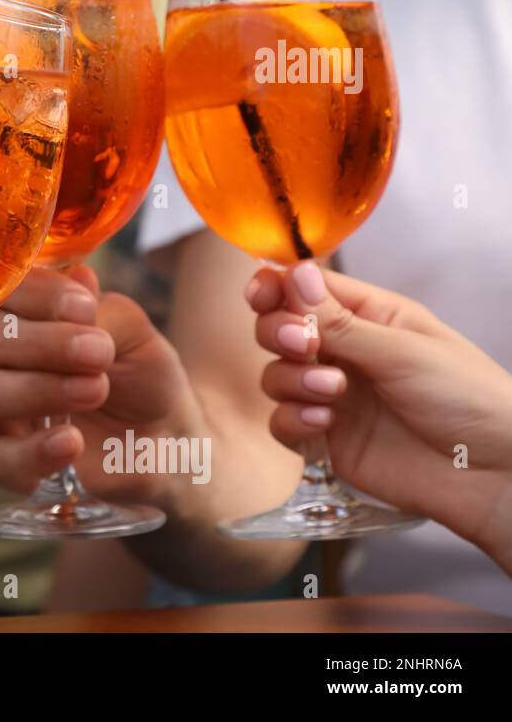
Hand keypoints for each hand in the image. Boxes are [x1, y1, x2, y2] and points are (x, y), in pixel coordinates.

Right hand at [0, 265, 203, 500]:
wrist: (158, 438)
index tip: (86, 309)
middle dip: (44, 345)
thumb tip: (79, 281)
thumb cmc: (136, 373)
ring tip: (95, 392)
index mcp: (13, 309)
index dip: (40, 295)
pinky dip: (29, 452)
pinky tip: (71, 443)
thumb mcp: (133, 332)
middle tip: (99, 355)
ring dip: (39, 391)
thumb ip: (102, 311)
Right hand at [247, 261, 511, 565]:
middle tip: (304, 346)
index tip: (261, 295)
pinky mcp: (325, 440)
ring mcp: (333, 397)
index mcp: (370, 317)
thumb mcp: (402, 351)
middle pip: (278, 328)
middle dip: (279, 333)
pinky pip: (283, 423)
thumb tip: (291, 273)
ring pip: (275, 374)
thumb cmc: (468, 399)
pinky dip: (293, 420)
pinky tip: (323, 424)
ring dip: (291, 380)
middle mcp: (345, 352)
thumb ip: (338, 321)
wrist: (492, 476)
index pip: (306, 290)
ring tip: (334, 394)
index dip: (276, 288)